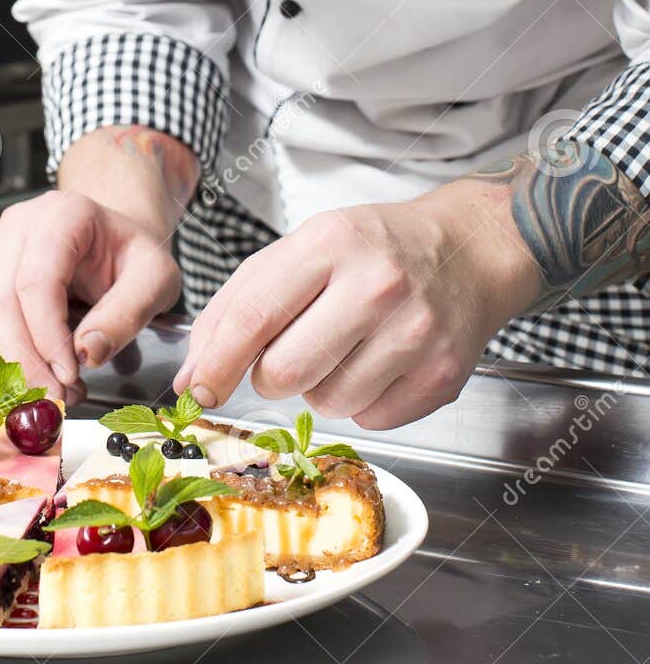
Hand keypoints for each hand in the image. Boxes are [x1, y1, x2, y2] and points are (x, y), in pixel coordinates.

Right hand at [0, 190, 182, 401]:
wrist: (113, 244)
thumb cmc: (132, 258)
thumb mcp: (155, 280)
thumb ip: (128, 313)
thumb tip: (88, 353)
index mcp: (63, 215)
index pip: (37, 282)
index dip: (48, 336)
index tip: (70, 374)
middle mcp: (18, 224)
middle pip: (1, 302)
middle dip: (27, 360)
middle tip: (58, 397)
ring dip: (16, 363)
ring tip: (57, 385)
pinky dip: (6, 353)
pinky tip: (40, 365)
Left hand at [173, 179, 543, 428]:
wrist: (468, 251)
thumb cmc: (373, 249)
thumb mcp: (303, 248)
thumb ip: (239, 302)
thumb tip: (194, 373)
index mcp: (331, 242)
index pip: (254, 316)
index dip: (216, 362)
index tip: (195, 389)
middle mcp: (377, 285)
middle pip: (285, 372)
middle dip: (271, 375)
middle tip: (291, 352)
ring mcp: (415, 332)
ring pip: (327, 403)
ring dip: (320, 388)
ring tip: (345, 349)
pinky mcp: (442, 376)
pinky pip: (370, 420)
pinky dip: (362, 402)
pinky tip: (378, 363)